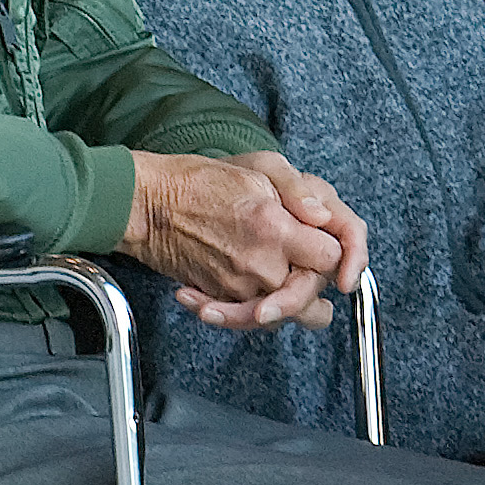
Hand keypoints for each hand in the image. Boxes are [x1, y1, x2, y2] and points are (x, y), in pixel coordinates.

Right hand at [123, 148, 365, 331]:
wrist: (146, 204)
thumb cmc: (199, 180)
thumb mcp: (260, 166)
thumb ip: (300, 191)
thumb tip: (324, 218)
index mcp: (275, 229)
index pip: (332, 259)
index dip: (338, 254)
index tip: (328, 248)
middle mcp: (260, 266)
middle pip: (312, 302)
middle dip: (315, 288)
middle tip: (311, 271)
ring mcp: (239, 287)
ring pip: (284, 317)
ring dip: (288, 306)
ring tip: (286, 284)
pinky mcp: (220, 299)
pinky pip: (250, 319)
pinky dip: (253, 310)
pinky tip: (250, 290)